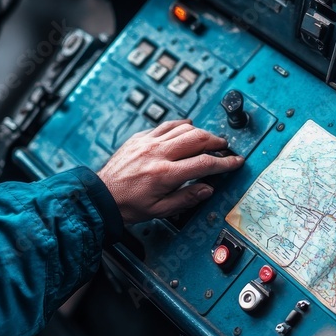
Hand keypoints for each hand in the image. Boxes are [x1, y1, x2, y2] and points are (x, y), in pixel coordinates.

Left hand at [97, 120, 243, 224]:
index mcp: (165, 174)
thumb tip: (207, 189)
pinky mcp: (139, 138)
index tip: (235, 162)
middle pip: (197, 138)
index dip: (224, 163)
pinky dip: (180, 124)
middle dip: (215, 142)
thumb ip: (186, 199)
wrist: (100, 196)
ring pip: (183, 127)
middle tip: (225, 147)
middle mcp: (158, 154)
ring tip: (208, 139)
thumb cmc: (128, 205)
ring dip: (200, 131)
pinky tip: (186, 127)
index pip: (204, 163)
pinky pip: (165, 124)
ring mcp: (148, 143)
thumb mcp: (159, 210)